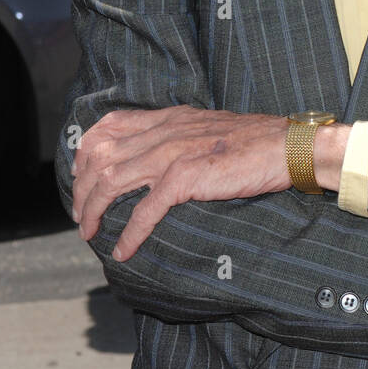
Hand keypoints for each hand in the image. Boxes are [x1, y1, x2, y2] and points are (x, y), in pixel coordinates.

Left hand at [72, 107, 291, 259]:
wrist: (287, 146)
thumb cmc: (255, 141)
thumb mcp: (208, 127)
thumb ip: (181, 134)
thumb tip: (160, 153)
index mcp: (169, 118)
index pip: (110, 124)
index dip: (86, 150)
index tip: (81, 175)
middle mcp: (164, 132)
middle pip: (101, 156)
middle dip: (81, 188)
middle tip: (81, 214)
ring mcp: (173, 154)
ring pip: (112, 182)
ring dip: (93, 211)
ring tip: (89, 232)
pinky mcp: (186, 179)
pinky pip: (145, 211)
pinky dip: (128, 234)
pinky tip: (123, 251)